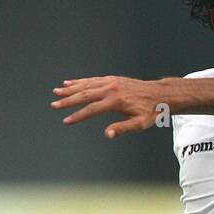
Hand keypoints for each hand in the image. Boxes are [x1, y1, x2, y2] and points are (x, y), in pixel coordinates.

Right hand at [51, 76, 169, 137]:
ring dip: (70, 89)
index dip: (77, 116)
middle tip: (53, 105)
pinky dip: (80, 81)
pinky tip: (69, 83)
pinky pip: (92, 80)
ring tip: (56, 92)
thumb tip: (107, 134)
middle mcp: (111, 89)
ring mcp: (110, 82)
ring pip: (86, 85)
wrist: (160, 94)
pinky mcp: (112, 79)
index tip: (66, 121)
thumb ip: (123, 128)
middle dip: (68, 101)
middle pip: (84, 95)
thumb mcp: (140, 124)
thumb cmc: (150, 111)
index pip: (91, 109)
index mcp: (116, 101)